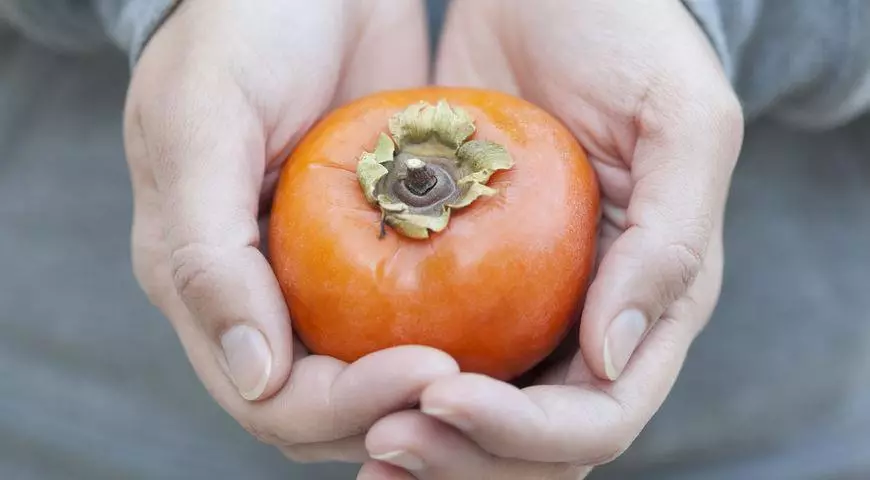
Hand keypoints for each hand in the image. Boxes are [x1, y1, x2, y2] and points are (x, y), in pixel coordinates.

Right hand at [123, 0, 459, 462]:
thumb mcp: (202, 120)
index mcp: (204, 285)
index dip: (348, 403)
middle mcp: (261, 297)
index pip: (272, 397)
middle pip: (326, 406)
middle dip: (397, 407)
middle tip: (477, 380)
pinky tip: (502, 328)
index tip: (432, 368)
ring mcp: (319, 276)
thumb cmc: (240, 31)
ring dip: (429, 388)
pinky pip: (412, 315)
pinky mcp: (374, 247)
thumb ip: (205, 251)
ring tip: (498, 373)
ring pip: (371, 373)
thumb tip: (255, 376)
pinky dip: (451, 335)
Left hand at [359, 0, 743, 477]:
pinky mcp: (475, 282)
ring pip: (485, 421)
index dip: (525, 431)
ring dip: (428, 445)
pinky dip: (398, 388)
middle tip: (385, 440)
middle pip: (537, 444)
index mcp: (655, 304)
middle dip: (465, 458)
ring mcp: (533, 309)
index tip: (444, 398)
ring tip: (362, 436)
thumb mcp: (680, 121)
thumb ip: (669, 243)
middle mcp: (595, 324)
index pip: (600, 416)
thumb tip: (613, 361)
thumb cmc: (632, 41)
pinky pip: (440, 357)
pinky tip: (347, 388)